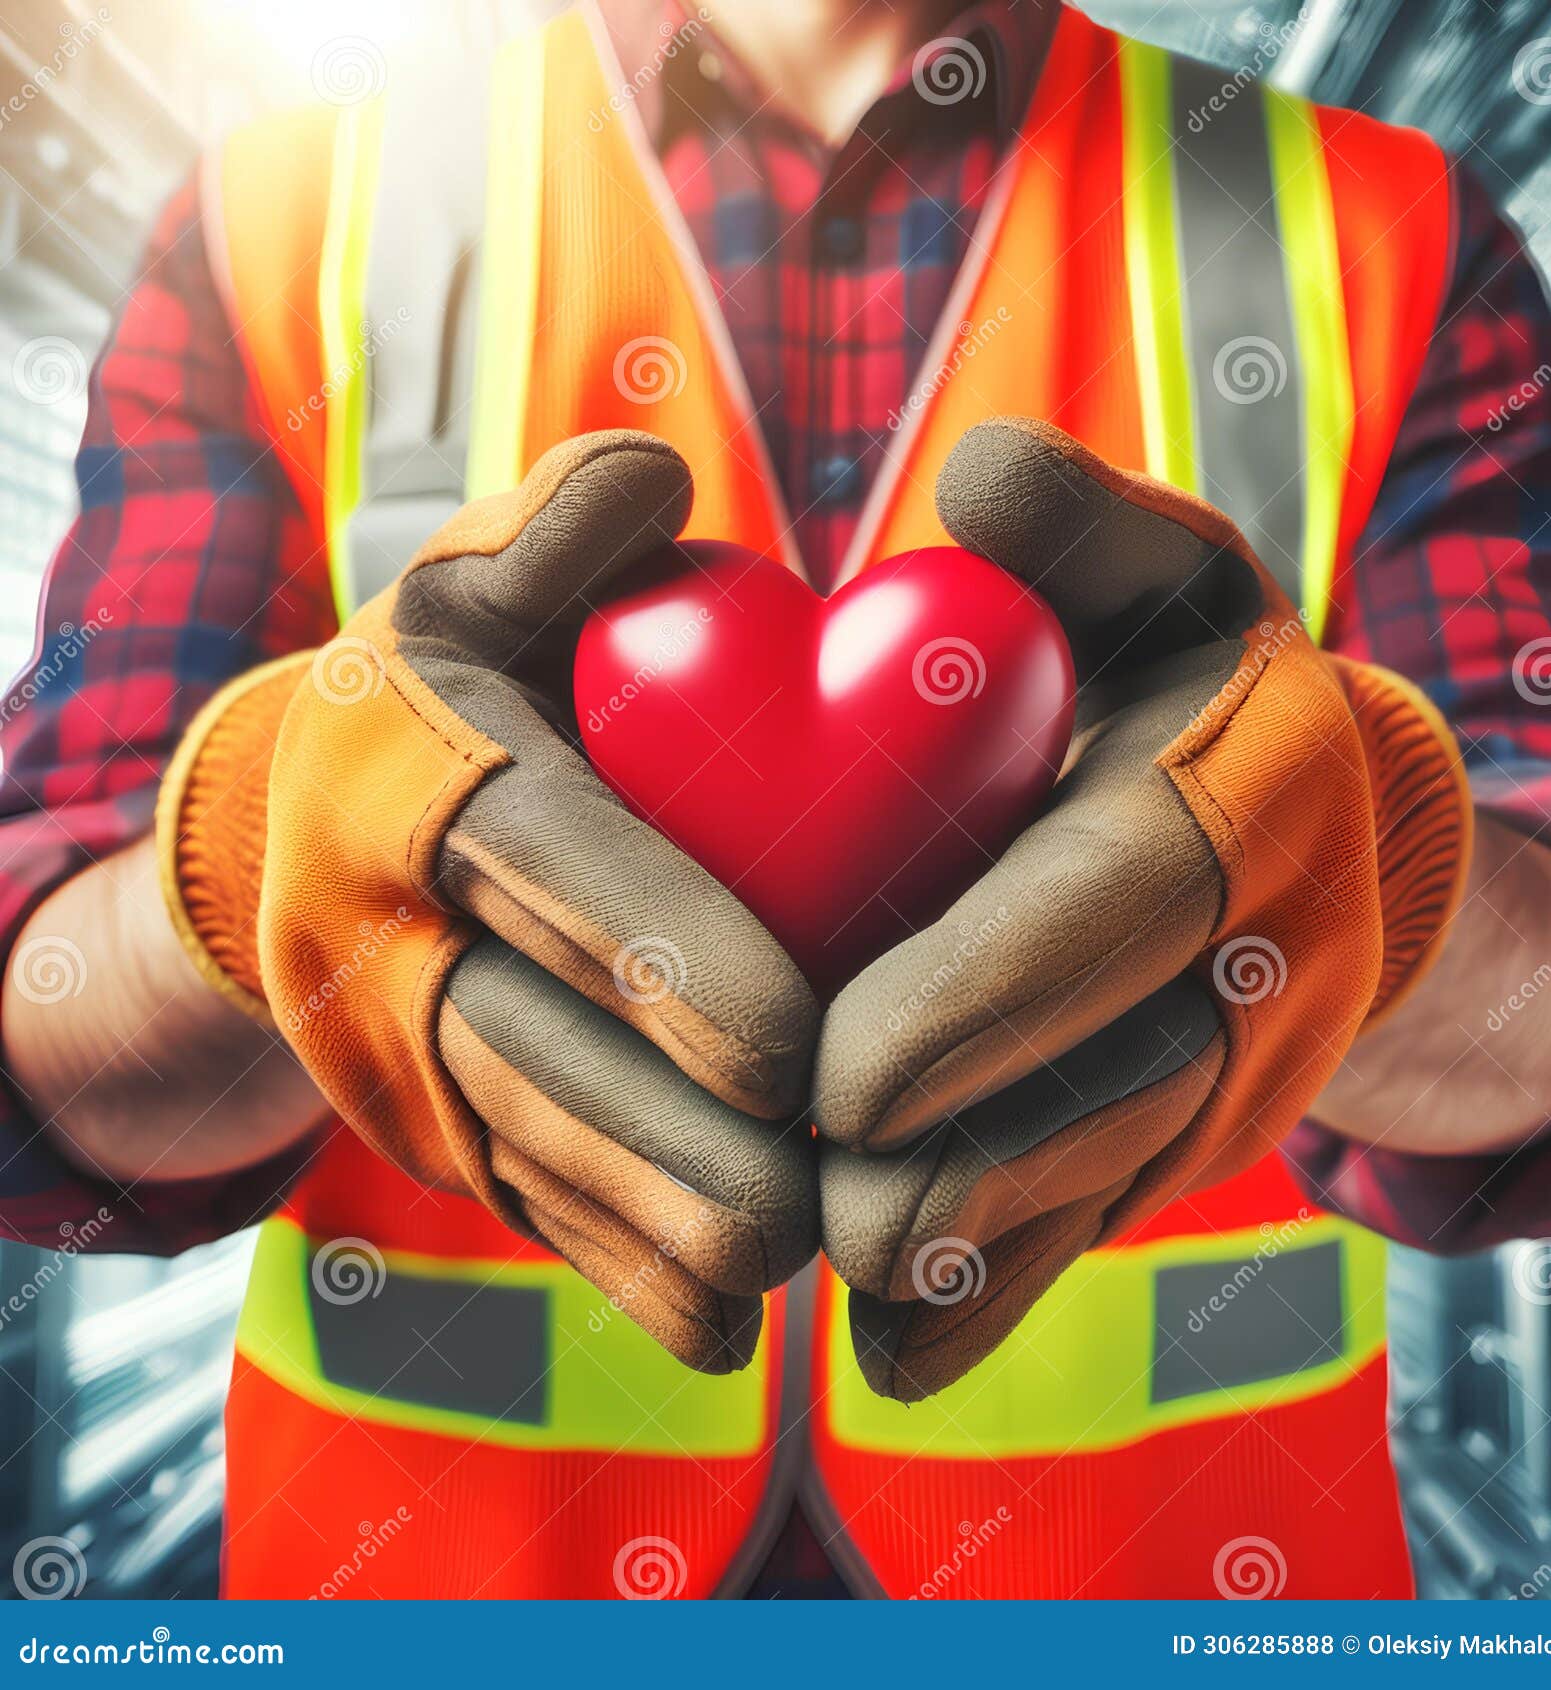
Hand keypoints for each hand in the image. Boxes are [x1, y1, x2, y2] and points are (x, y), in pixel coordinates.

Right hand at [158, 433, 819, 1371]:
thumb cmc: (441, 697)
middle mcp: (378, 937)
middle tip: (824, 1195)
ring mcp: (396, 1059)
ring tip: (802, 1254)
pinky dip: (625, 1273)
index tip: (788, 1044)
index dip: (656, 953)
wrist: (286, 837)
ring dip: (665, 1230)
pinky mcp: (429, 1137)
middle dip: (678, 1146)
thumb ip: (559, 526)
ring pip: (532, 1168)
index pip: (535, 866)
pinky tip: (725, 1316)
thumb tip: (658, 482)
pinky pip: (527, 1219)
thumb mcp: (468, 583)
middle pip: (529, 1062)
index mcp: (406, 779)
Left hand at [815, 418, 1471, 1400]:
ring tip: (842, 1278)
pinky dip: (1010, 1298)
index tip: (835, 1075)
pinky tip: (904, 1359)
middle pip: (1120, 1075)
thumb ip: (1081, 522)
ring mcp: (1246, 1058)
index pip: (1120, 905)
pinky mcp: (1204, 1133)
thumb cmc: (1179, 675)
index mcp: (1249, 789)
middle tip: (820, 1209)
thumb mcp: (1154, 574)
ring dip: (982, 1248)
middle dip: (971, 1159)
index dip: (986, 996)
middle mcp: (1274, 942)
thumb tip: (977, 472)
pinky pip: (1110, 1225)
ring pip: (1111, 1174)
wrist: (1308, 816)